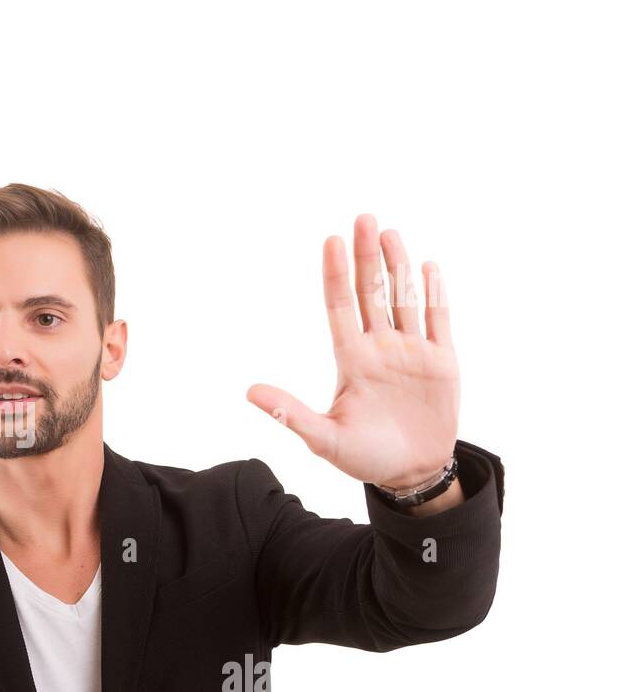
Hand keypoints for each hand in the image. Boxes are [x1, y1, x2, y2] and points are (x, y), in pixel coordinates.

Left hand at [246, 214, 459, 487]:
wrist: (411, 473)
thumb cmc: (364, 458)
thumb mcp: (323, 439)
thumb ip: (290, 413)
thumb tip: (249, 391)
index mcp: (351, 360)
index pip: (340, 307)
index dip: (336, 274)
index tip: (331, 241)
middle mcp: (380, 348)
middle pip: (372, 293)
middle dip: (367, 256)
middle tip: (363, 218)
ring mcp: (411, 351)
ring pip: (404, 298)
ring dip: (398, 266)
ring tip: (389, 233)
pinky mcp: (442, 361)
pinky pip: (438, 319)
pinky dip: (434, 293)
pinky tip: (427, 266)